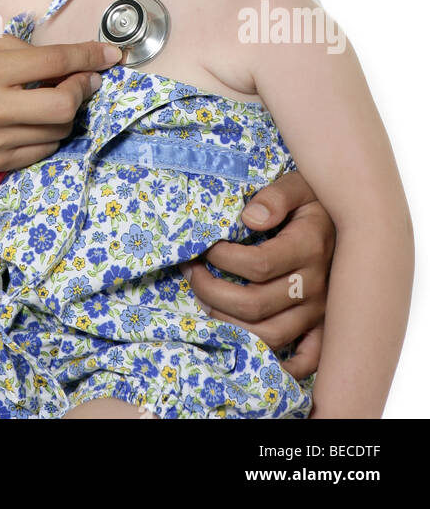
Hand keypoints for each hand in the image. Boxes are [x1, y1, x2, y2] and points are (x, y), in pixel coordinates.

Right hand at [0, 35, 121, 172]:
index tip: (110, 55)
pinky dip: (50, 133)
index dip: (88, 58)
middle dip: (83, 90)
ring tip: (54, 96)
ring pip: (57, 132)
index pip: (53, 63)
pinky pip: (43, 151)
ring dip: (68, 113)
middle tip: (84, 79)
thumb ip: (27, 52)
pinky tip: (38, 118)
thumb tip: (74, 64)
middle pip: (62, 107)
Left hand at [182, 170, 334, 377]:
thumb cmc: (317, 200)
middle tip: (192, 274)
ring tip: (206, 303)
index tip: (203, 249)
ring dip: (229, 324)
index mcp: (309, 247)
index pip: (257, 265)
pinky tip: (253, 353)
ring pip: (269, 335)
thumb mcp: (298, 185)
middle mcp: (316, 285)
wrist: (358, 220)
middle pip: (255, 305)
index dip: (222, 259)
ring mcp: (321, 311)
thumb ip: (274, 197)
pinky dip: (281, 365)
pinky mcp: (324, 326)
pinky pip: (307, 360)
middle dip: (212, 291)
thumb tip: (248, 219)